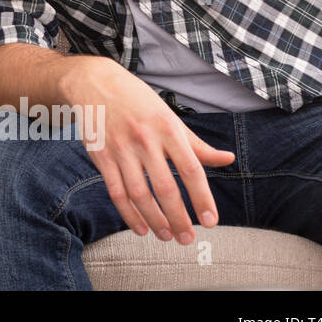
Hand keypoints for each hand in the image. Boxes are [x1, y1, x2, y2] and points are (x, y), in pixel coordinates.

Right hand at [59, 57, 235, 243]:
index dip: (202, 198)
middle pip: (165, 187)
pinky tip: (141, 228)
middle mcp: (145, 138)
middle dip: (179, 218)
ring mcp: (120, 148)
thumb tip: (228, 160)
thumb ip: (196, 144)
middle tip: (188, 239)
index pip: (191, 169)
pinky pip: (116, 191)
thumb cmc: (137, 101)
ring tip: (167, 236)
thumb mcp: (169, 116)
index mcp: (168, 127)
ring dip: (154, 220)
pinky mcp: (100, 155)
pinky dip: (129, 214)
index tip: (211, 221)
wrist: (93, 82)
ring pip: (139, 194)